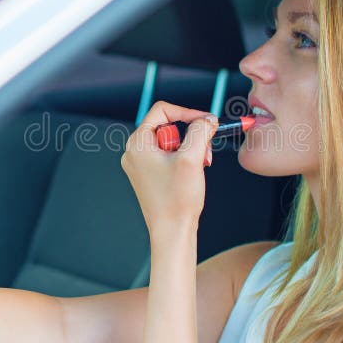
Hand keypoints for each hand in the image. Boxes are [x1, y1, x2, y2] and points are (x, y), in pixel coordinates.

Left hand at [121, 101, 217, 240]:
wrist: (172, 231)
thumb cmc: (176, 201)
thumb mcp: (192, 158)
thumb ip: (200, 131)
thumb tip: (207, 120)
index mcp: (138, 144)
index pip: (162, 111)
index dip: (187, 113)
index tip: (205, 122)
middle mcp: (135, 152)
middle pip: (168, 126)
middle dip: (191, 136)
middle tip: (204, 152)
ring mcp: (141, 164)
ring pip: (171, 142)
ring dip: (190, 150)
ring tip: (199, 166)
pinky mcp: (150, 175)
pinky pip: (169, 156)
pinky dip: (184, 160)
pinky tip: (191, 174)